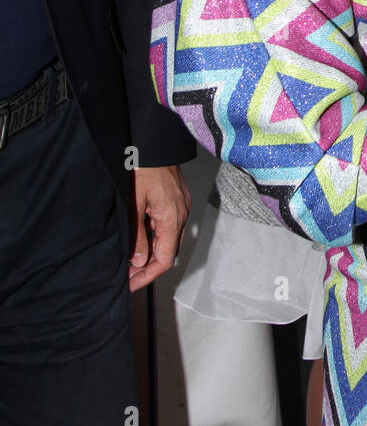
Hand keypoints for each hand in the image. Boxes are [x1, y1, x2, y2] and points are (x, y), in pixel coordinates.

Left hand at [128, 164, 191, 291]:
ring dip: (150, 252)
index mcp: (172, 218)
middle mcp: (180, 215)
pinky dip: (154, 237)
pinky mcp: (176, 200)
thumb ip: (137, 234)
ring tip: (128, 259)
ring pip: (168, 240)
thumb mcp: (133, 201)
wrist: (155, 141)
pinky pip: (168, 226)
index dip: (147, 276)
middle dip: (146, 268)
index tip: (130, 284)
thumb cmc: (144, 165)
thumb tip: (138, 261)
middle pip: (167, 252)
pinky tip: (139, 238)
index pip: (164, 259)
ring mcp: (180, 207)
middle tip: (125, 275)